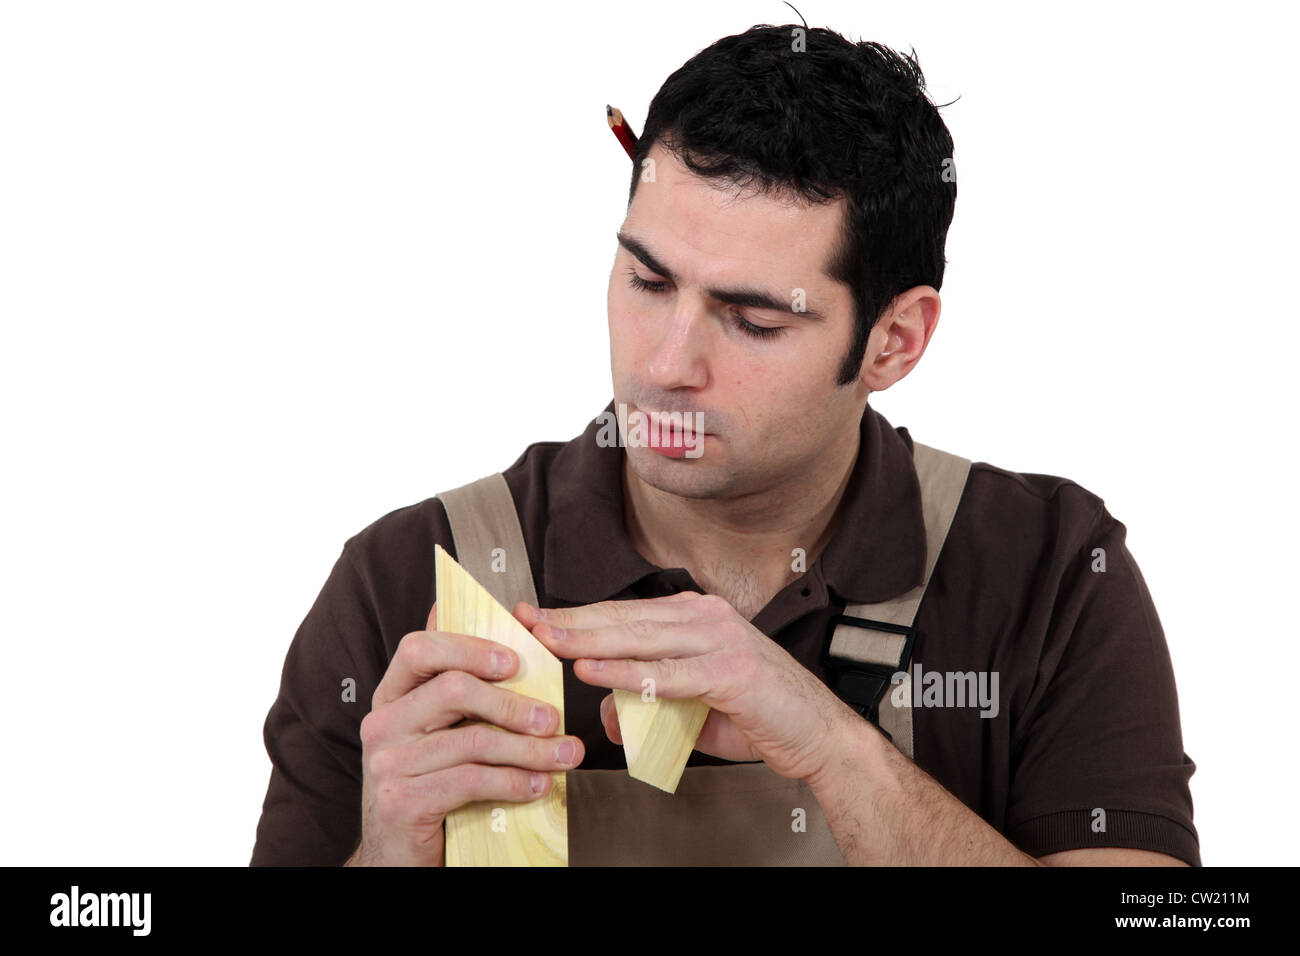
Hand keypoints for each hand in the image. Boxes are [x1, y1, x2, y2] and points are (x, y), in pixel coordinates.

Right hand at [347, 600, 584, 865]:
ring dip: (530, 748)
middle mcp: (382, 724)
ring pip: (472, 740)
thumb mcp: (439, 733)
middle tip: (554, 718)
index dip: (470, 646)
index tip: (516, 660)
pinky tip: (540, 785)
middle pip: (453, 689)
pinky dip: (514, 782)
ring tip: (566, 755)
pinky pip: (470, 781)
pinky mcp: (401, 801)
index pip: (420, 648)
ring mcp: (387, 764)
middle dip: (513, 702)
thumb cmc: (430, 784)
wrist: (399, 857)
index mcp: (391, 696)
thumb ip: (455, 684)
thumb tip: (478, 612)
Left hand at [516, 592, 856, 782]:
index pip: (624, 613)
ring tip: (548, 639)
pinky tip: (595, 672)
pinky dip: (627, 672)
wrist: (818, 735)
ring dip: (589, 639)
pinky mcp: (730, 670)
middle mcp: (706, 617)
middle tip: (526, 620)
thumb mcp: (690, 709)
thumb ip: (645, 704)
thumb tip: (604, 714)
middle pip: (624, 617)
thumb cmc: (758, 716)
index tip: (534, 616)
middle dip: (571, 620)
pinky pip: (668, 673)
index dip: (576, 615)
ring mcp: (720, 639)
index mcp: (695, 616)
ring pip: (640, 638)